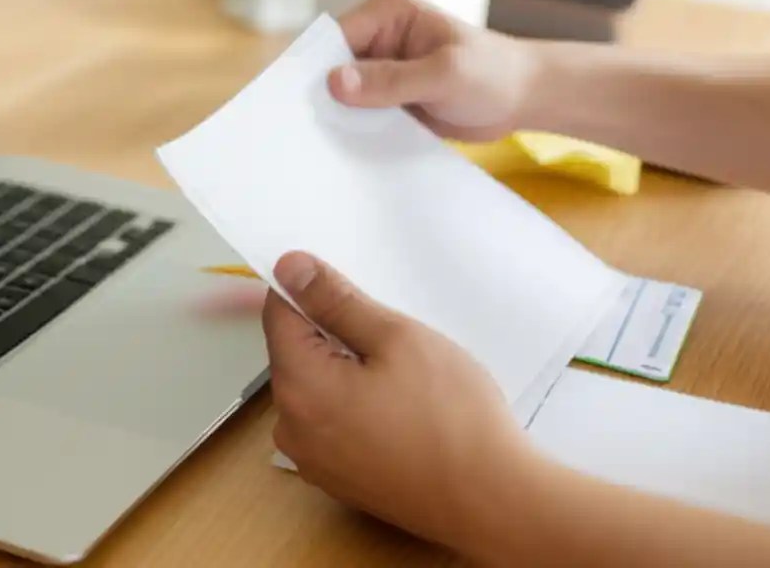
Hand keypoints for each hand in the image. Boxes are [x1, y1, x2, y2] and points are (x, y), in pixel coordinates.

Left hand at [262, 251, 541, 554]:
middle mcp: (292, 428)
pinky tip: (397, 406)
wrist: (492, 501)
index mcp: (299, 388)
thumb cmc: (452, 419)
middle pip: (294, 353)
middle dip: (330, 332)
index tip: (336, 279)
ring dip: (343, 369)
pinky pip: (329, 422)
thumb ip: (336, 301)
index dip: (304, 288)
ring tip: (400, 373)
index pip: (277, 315)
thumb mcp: (398, 338)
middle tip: (387, 331)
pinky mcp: (335, 478)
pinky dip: (352, 404)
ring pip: (314, 388)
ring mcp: (311, 459)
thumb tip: (291, 269)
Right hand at [328, 0, 544, 141]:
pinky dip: (356, 130)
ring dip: (340, 118)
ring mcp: (381, 69)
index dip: (318, 70)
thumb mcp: (443, 75)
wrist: (524, 99)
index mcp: (386, 12)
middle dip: (326, 98)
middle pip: (332, 67)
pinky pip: (360, 114)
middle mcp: (377, 36)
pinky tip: (349, 150)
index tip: (304, 105)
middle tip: (312, 133)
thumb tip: (336, 83)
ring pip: (343, 95)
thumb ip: (391, 79)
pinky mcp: (388, 97)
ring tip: (328, 147)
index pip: (335, 38)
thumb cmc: (493, 74)